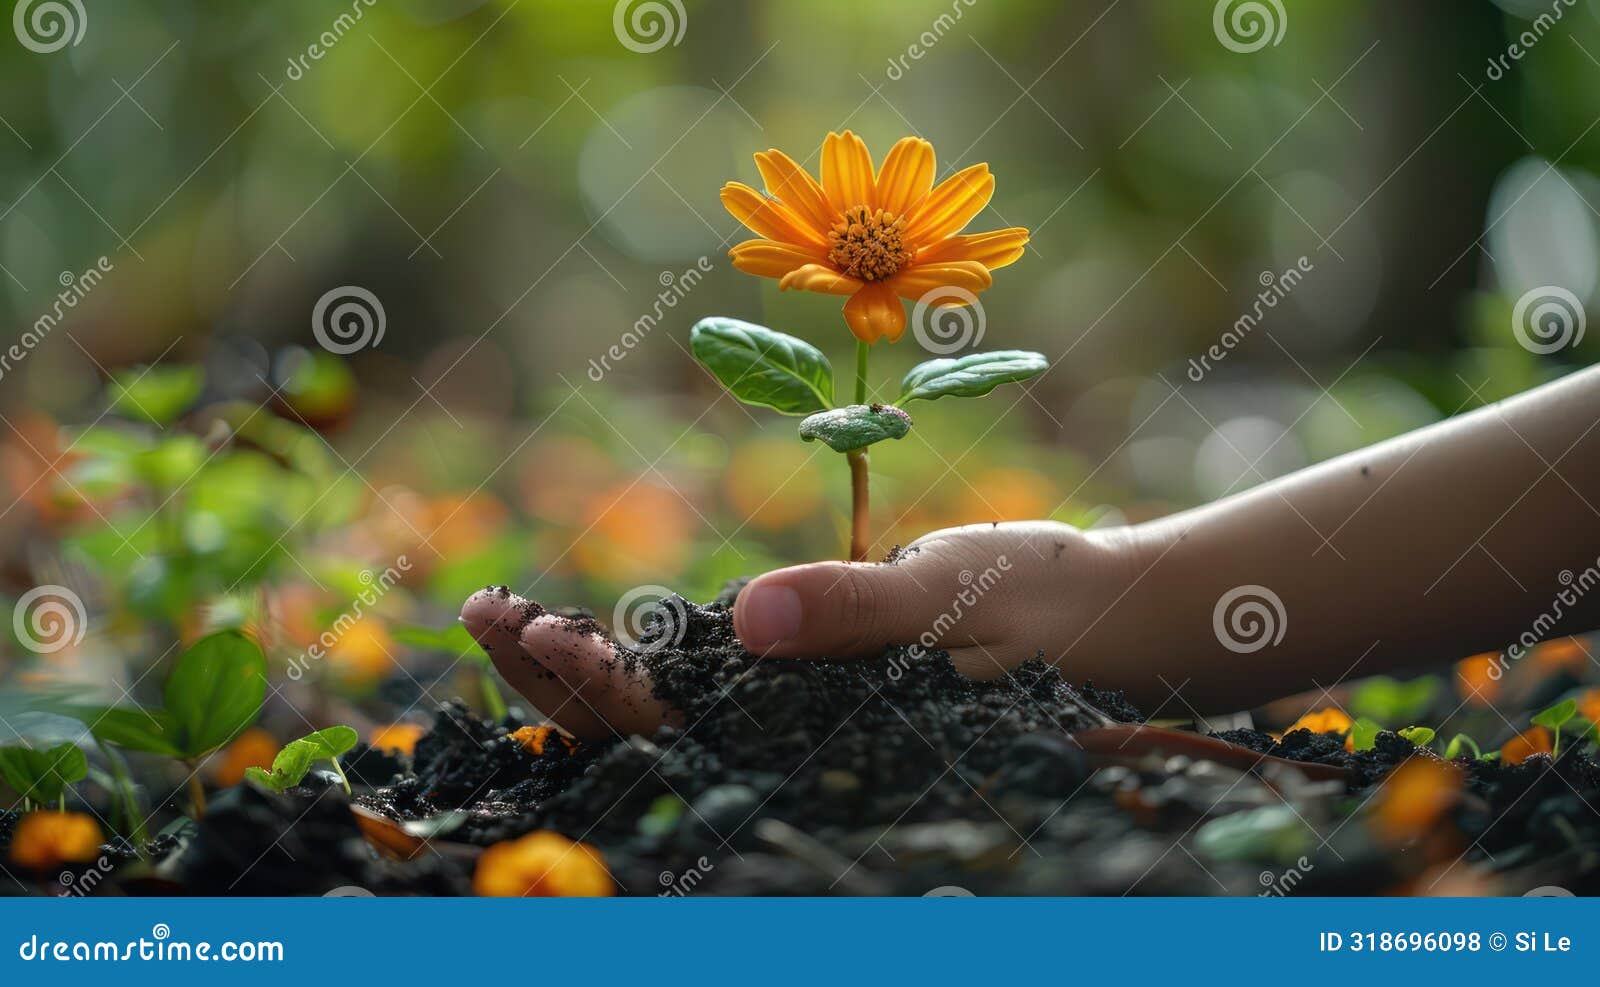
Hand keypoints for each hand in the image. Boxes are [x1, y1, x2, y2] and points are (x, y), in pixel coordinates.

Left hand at [461, 521, 1131, 738]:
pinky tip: (584, 626)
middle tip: (480, 614)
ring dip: (574, 673)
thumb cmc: (1035, 607)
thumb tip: (750, 616)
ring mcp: (785, 718)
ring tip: (502, 617)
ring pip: (654, 717)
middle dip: (553, 683)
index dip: (590, 686)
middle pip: (642, 736)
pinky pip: (692, 687)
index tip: (527, 626)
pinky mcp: (797, 687)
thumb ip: (856, 609)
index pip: (675, 729)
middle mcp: (785, 742)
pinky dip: (629, 655)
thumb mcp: (952, 597)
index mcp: (811, 734)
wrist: (1096, 618)